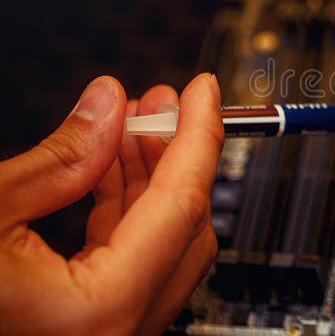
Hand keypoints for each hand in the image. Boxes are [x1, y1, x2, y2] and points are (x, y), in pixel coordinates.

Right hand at [0, 74, 223, 334]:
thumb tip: (108, 105)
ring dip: (150, 178)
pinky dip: (126, 211)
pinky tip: (109, 171)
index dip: (201, 134)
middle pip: (182, 223)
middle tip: (163, 103)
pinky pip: (130, 262)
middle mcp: (115, 335)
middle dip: (175, 153)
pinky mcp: (89, 330)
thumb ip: (59, 159)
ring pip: (159, 243)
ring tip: (133, 125)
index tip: (207, 92)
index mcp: (97, 312)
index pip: (181, 202)